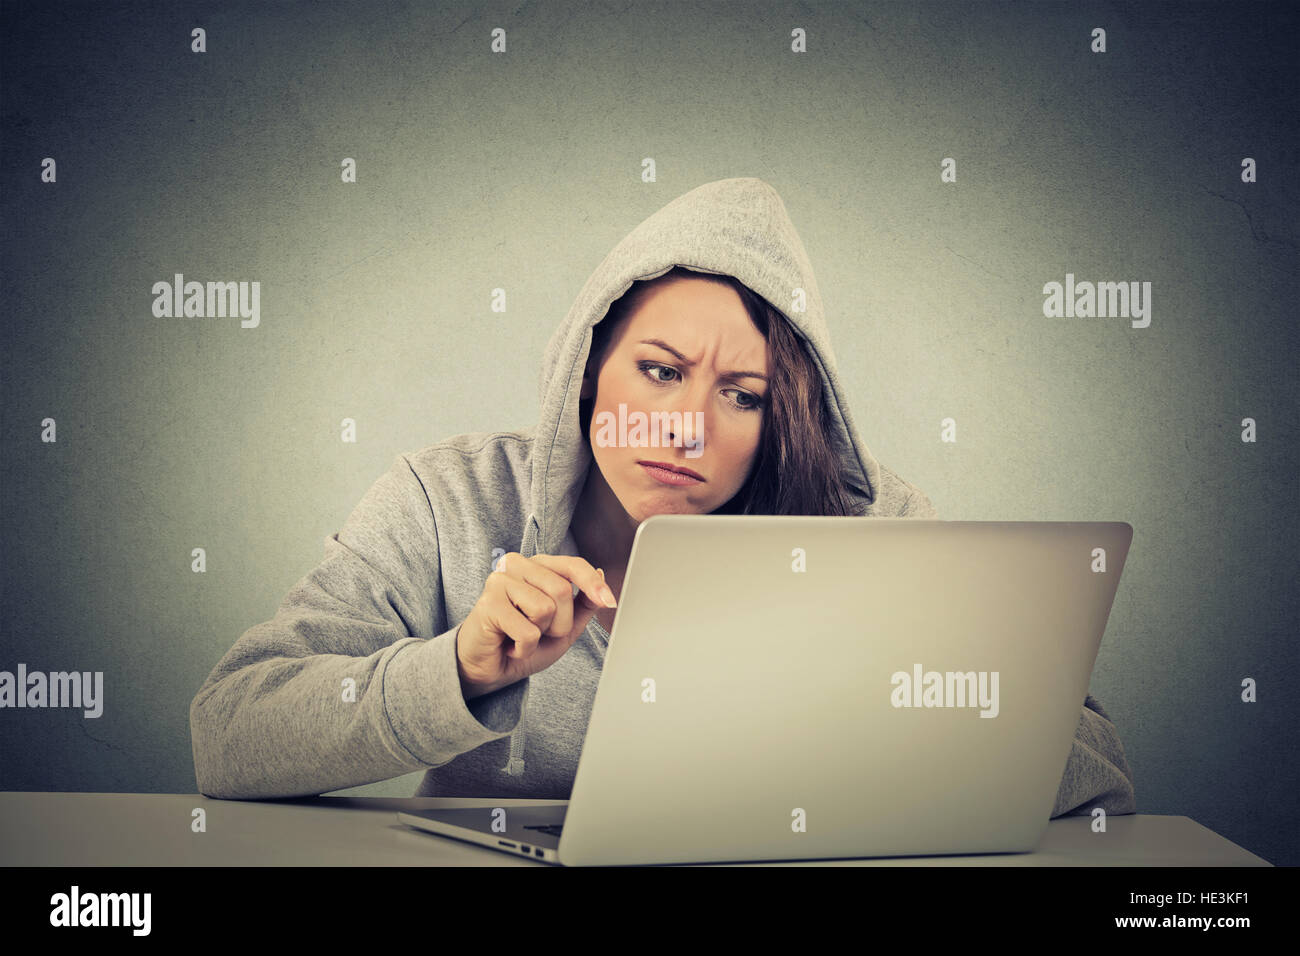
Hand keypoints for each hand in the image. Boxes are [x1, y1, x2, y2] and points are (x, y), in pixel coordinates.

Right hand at [455, 552, 616, 698]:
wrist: (487, 668)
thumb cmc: (521, 641)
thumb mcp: (563, 626)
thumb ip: (583, 603)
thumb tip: (602, 573)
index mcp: (537, 565)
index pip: (572, 565)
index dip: (593, 584)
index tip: (610, 602)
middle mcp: (517, 565)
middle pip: (562, 590)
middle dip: (560, 623)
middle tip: (538, 632)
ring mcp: (499, 581)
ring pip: (545, 608)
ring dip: (540, 635)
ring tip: (520, 636)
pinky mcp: (488, 604)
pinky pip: (527, 631)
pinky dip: (524, 648)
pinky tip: (509, 645)